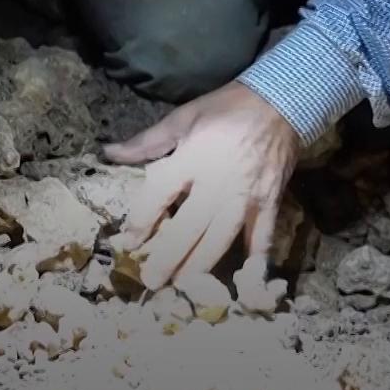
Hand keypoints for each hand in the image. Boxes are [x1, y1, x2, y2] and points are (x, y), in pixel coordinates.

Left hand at [104, 81, 299, 291]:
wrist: (280, 101)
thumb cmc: (226, 109)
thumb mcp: (183, 117)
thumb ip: (146, 142)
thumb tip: (109, 152)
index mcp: (192, 157)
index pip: (159, 194)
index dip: (141, 220)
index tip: (128, 241)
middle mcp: (218, 181)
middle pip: (189, 226)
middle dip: (169, 256)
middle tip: (152, 281)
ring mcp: (246, 195)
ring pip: (221, 238)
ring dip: (202, 265)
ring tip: (184, 287)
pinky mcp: (269, 202)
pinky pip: (262, 237)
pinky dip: (255, 261)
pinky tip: (245, 284)